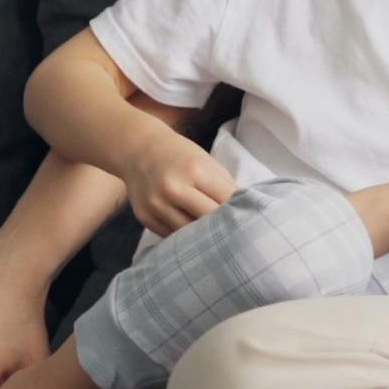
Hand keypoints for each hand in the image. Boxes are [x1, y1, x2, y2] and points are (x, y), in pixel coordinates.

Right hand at [121, 132, 238, 235]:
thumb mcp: (206, 162)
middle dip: (224, 227)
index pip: (226, 201)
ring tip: (216, 238)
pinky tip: (192, 234)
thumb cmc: (180, 155)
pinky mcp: (145, 218)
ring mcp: (157, 205)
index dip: (240, 211)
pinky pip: (172, 236)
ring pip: (190, 234)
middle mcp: (173, 188)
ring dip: (204, 236)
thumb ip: (225, 186)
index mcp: (194, 170)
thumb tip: (246, 212)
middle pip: (209, 220)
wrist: (139, 150)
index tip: (249, 219)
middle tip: (236, 233)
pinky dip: (184, 237)